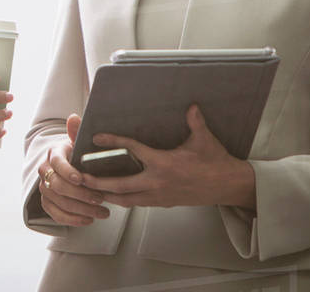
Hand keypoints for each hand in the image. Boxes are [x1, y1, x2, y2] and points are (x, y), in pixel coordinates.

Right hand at [36, 114, 109, 226]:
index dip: (68, 171)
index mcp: (54, 153)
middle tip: (100, 198)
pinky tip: (88, 220)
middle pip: (57, 185)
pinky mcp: (47, 202)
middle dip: (80, 194)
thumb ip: (78, 132)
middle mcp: (45, 170)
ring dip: (80, 209)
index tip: (82, 179)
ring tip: (102, 212)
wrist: (72, 166)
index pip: (57, 163)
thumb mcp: (81, 142)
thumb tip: (74, 117)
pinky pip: (54, 214)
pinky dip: (71, 219)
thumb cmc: (80, 153)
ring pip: (58, 201)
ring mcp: (44, 187)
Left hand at [82, 104, 255, 209]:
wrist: (229, 186)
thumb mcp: (204, 139)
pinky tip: (113, 196)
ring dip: (108, 196)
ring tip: (90, 191)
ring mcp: (160, 196)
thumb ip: (194, 122)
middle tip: (80, 178)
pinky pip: (138, 204)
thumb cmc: (216, 162)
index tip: (96, 138)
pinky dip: (123, 200)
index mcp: (165, 164)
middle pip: (121, 185)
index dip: (114, 143)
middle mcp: (158, 182)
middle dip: (99, 183)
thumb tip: (191, 106)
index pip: (133, 151)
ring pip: (127, 200)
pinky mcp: (164, 203)